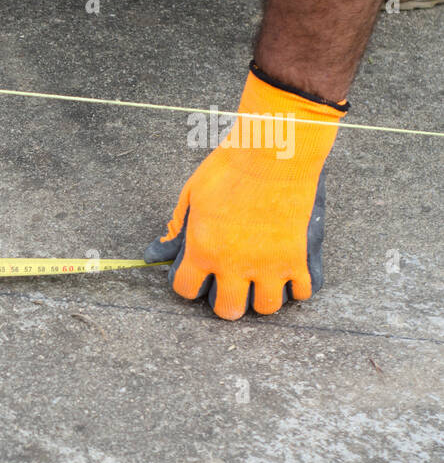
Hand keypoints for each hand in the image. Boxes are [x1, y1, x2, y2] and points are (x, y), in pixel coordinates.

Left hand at [144, 67, 346, 319]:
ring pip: (267, 307)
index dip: (187, 285)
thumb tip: (160, 249)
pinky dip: (297, 287)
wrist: (273, 152)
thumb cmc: (228, 169)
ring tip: (260, 283)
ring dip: (262, 298)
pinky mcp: (298, 256)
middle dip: (226, 303)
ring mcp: (268, 264)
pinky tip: (289, 274)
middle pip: (228, 310)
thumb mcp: (191, 196)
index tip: (194, 277)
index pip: (186, 290)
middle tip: (230, 288)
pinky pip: (302, 290)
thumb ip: (178, 227)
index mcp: (203, 251)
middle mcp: (234, 265)